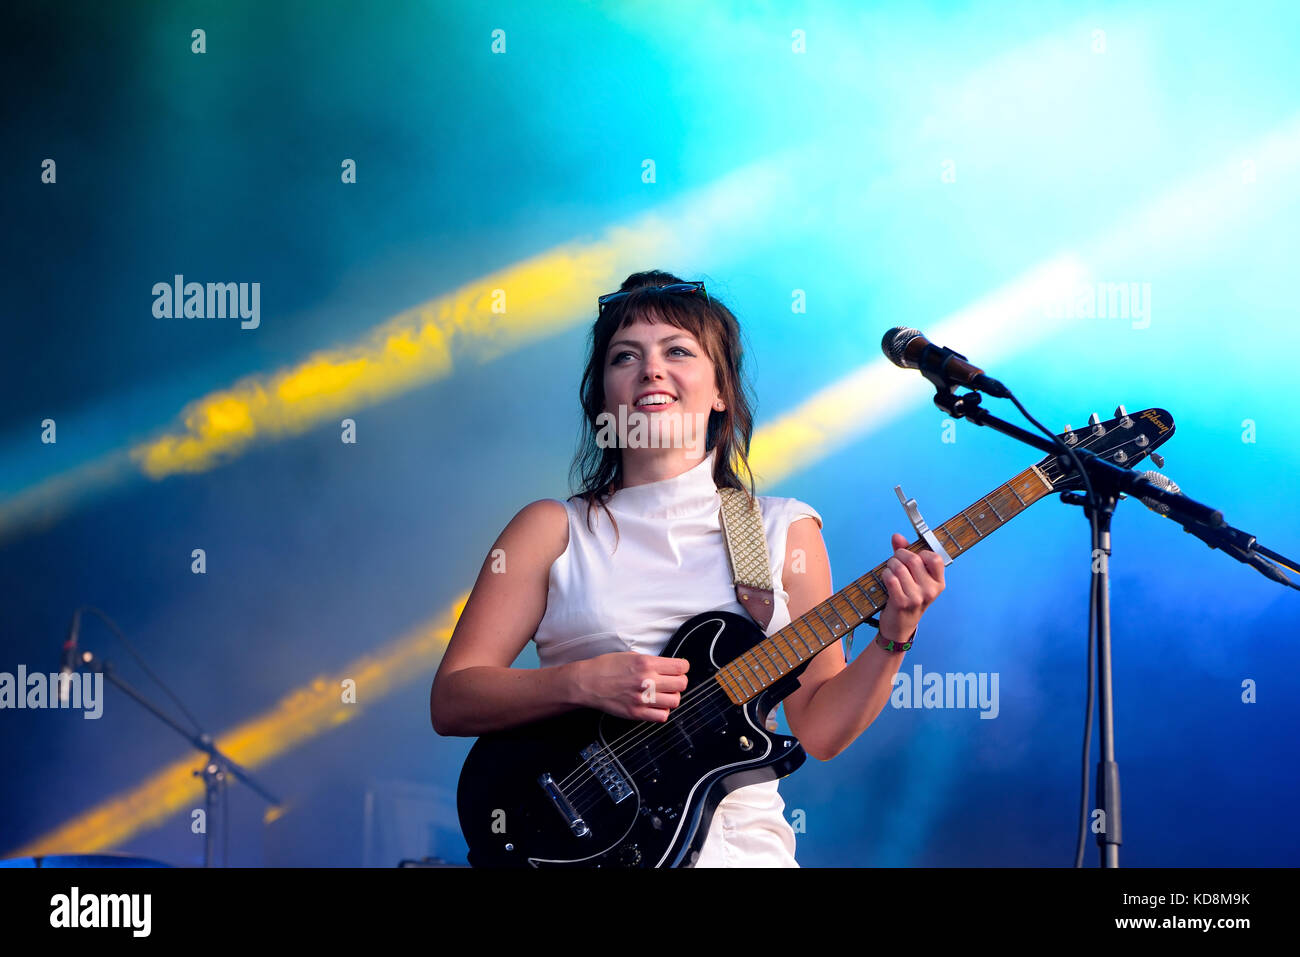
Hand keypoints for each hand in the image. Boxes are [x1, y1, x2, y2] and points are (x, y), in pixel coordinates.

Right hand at [574, 652, 689, 721]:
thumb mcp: (630, 655)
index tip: (678, 669)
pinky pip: (662, 716)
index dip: (682, 667)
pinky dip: (662, 711)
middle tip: (672, 681)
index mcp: (646, 663)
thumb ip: (651, 661)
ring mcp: (642, 699)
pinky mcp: (636, 713)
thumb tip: (667, 667)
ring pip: (675, 701)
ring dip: (672, 697)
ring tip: (663, 694)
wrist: (587, 683)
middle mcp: (647, 680)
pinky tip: (655, 705)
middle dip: (679, 681)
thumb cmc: (606, 667)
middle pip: (682, 684)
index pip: (681, 666)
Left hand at [877, 533, 945, 644]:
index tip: (913, 558)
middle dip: (899, 556)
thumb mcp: (913, 578)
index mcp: (938, 583)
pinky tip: (886, 578)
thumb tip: (897, 537)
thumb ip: (906, 554)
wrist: (900, 627)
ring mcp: (917, 598)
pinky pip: (891, 578)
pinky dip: (885, 574)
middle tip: (894, 561)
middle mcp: (931, 590)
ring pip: (899, 567)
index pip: (935, 558)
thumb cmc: (907, 597)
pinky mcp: (902, 603)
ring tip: (890, 571)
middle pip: (913, 559)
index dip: (920, 553)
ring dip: (890, 565)